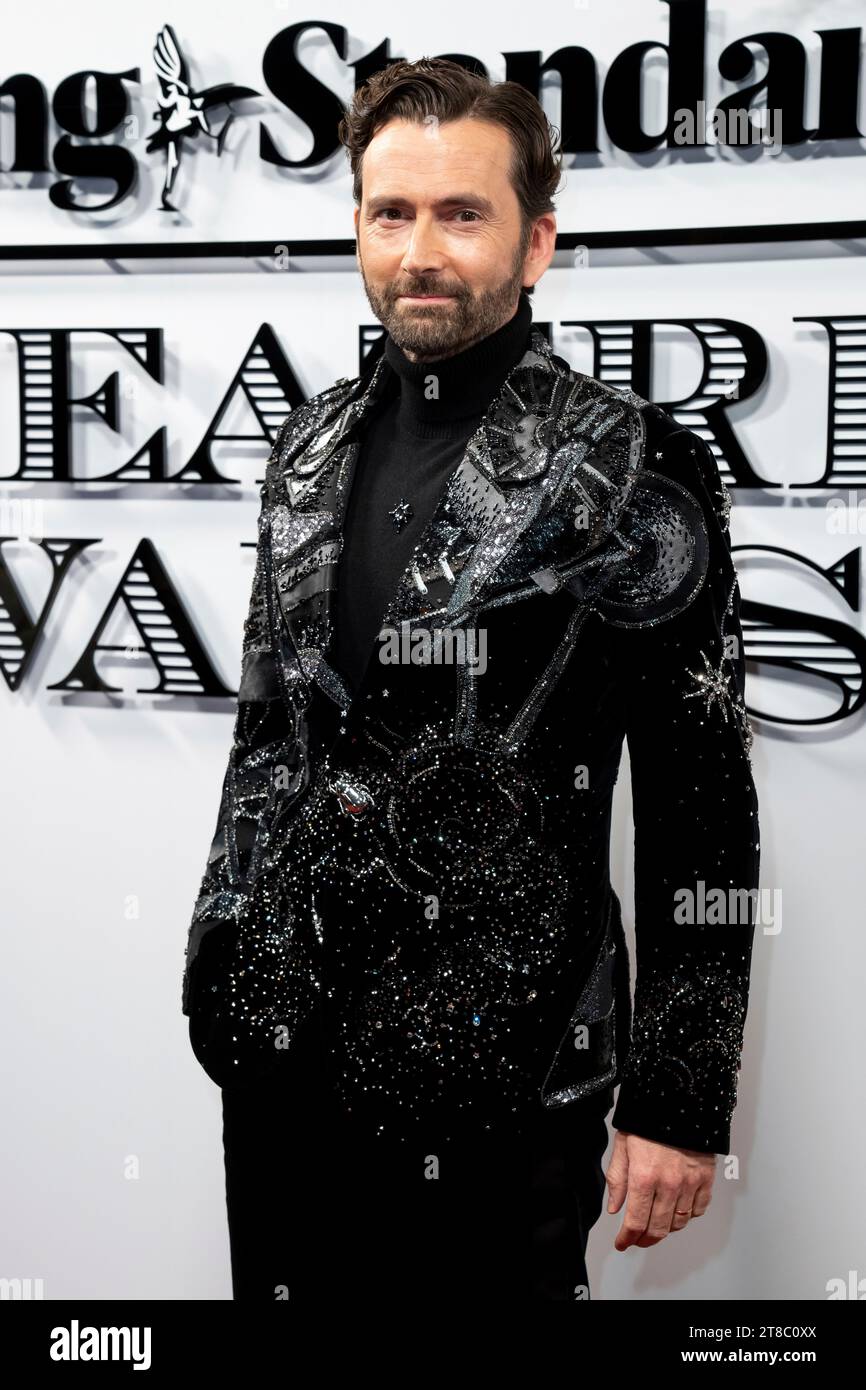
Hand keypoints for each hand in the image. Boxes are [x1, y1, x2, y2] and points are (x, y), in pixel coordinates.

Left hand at [605, 1129, 715, 1249]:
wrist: (677, 1097)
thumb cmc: (648, 1119)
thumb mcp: (623, 1145)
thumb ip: (617, 1179)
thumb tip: (614, 1208)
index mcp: (644, 1176)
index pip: (635, 1222)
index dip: (627, 1238)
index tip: (622, 1243)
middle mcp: (668, 1184)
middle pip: (658, 1228)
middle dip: (645, 1239)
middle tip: (637, 1239)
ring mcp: (690, 1183)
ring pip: (679, 1222)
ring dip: (666, 1229)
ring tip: (656, 1224)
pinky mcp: (706, 1178)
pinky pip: (698, 1209)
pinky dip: (688, 1216)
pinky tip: (677, 1210)